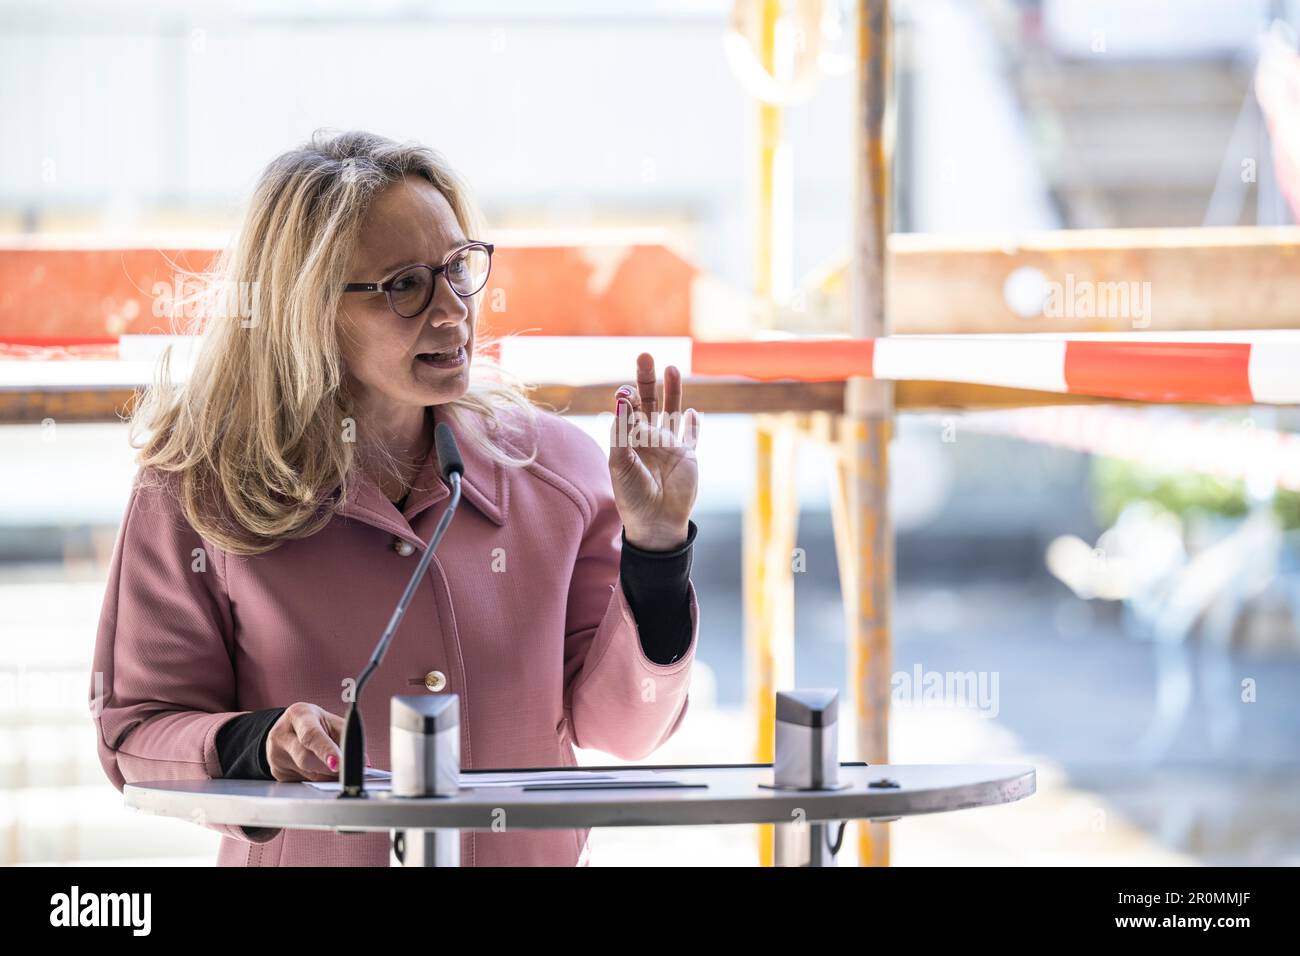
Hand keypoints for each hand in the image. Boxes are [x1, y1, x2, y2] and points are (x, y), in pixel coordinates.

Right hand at [265, 702, 370, 781]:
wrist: (287, 727)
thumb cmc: (314, 723)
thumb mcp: (331, 722)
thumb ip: (348, 738)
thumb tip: (363, 762)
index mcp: (299, 715)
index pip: (311, 735)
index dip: (325, 750)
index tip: (338, 764)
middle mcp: (282, 734)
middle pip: (306, 759)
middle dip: (329, 768)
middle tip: (345, 770)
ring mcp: (275, 755)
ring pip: (305, 775)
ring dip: (325, 776)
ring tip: (334, 768)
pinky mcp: (277, 772)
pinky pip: (301, 783)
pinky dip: (316, 782)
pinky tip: (319, 772)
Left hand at [608, 353, 699, 550]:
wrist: (656, 523)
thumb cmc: (632, 496)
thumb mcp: (621, 464)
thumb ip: (622, 432)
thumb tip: (621, 400)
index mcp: (629, 440)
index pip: (628, 409)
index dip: (627, 395)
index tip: (625, 389)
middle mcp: (648, 439)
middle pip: (649, 402)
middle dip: (647, 380)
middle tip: (645, 355)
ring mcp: (669, 446)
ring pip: (672, 411)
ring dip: (672, 391)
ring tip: (672, 368)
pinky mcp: (688, 456)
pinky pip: (691, 436)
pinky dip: (693, 423)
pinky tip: (693, 411)